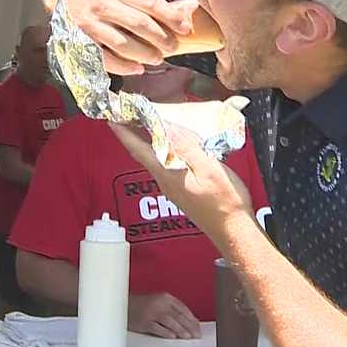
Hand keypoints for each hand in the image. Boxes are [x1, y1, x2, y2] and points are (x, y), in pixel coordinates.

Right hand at [42, 0, 197, 74]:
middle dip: (161, 38)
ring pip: (123, 43)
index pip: (150, 3)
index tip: (185, 27)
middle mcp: (104, 6)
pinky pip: (104, 57)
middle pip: (140, 24)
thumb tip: (186, 7)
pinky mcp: (80, 39)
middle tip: (173, 47)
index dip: (171, 17)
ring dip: (145, 54)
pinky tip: (137, 68)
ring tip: (157, 58)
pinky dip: (123, 66)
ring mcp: (91, 24)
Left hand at [109, 122, 253, 247]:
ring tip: (151, 124)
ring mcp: (173, 189)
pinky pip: (167, 166)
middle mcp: (165, 182)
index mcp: (168, 174)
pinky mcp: (182, 192)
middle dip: (134, 134)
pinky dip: (164, 151)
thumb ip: (187, 148)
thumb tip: (169, 129)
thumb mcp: (208, 168)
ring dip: (149, 142)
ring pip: (155, 160)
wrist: (234, 230)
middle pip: (143, 154)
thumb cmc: (225, 201)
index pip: (139, 150)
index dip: (124, 133)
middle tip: (130, 115)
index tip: (112, 119)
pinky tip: (175, 145)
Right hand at [128, 292, 201, 338]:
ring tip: (188, 337)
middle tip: (196, 334)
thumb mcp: (159, 302)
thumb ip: (173, 310)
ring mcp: (151, 312)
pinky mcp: (143, 322)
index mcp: (165, 297)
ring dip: (181, 330)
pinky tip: (173, 337)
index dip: (192, 319)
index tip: (197, 327)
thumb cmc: (141, 305)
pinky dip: (166, 333)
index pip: (183, 308)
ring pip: (170, 322)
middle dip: (189, 326)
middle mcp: (159, 303)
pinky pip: (157, 328)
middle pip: (178, 315)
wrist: (122, 305)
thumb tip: (189, 322)